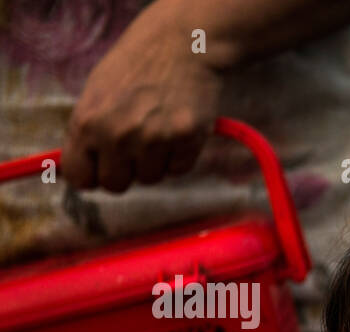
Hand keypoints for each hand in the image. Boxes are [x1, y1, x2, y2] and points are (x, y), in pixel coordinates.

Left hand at [62, 4, 222, 191]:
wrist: (179, 44)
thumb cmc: (134, 66)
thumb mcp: (95, 93)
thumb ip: (86, 132)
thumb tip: (79, 171)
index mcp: (88, 122)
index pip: (80, 178)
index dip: (91, 176)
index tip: (101, 169)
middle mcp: (118, 135)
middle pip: (116, 185)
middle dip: (124, 171)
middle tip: (134, 149)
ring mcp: (154, 140)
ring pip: (150, 179)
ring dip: (154, 162)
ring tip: (158, 132)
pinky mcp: (186, 141)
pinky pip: (179, 169)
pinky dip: (178, 156)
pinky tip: (177, 131)